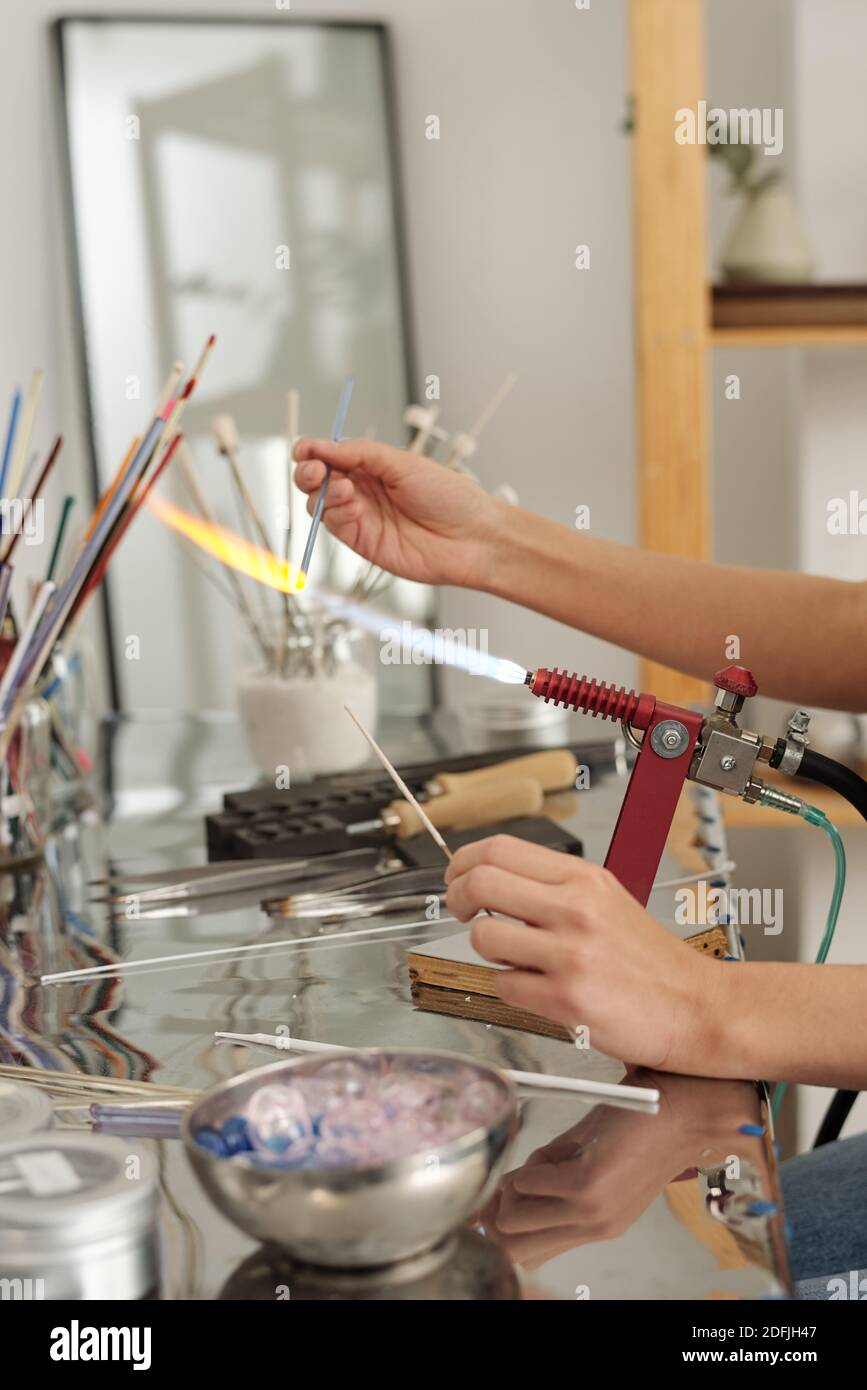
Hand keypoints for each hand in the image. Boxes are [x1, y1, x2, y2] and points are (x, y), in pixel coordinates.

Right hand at [293, 437, 506, 587]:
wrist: (472, 537)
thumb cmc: (450, 497)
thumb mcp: (403, 462)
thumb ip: (361, 453)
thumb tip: (324, 446)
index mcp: (374, 467)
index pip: (331, 456)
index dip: (313, 451)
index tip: (305, 449)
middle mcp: (364, 491)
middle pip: (318, 480)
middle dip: (309, 472)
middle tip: (315, 469)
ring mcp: (362, 517)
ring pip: (320, 504)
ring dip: (321, 491)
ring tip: (342, 487)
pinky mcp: (363, 543)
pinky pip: (335, 526)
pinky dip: (333, 512)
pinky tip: (349, 502)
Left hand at [444, 835, 727, 1072]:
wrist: (697, 1006)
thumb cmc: (650, 959)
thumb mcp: (607, 899)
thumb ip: (552, 887)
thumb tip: (488, 879)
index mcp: (583, 878)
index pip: (497, 849)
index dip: (461, 862)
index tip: (456, 877)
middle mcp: (576, 909)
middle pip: (479, 882)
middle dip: (456, 898)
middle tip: (462, 910)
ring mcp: (570, 954)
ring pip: (483, 937)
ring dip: (488, 951)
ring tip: (516, 957)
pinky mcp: (567, 1000)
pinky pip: (505, 986)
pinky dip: (513, 989)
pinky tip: (540, 989)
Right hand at [477, 1073, 762, 1268]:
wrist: (683, 1114)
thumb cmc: (642, 1129)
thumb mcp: (592, 1164)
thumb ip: (551, 1182)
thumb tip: (508, 1187)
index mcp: (594, 1226)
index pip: (528, 1254)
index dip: (499, 1232)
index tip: (488, 1206)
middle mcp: (593, 1226)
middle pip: (515, 1247)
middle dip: (494, 1216)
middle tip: (496, 1188)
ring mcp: (590, 1209)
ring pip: (517, 1221)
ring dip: (508, 1193)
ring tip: (526, 1168)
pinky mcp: (587, 1182)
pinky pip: (530, 1184)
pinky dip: (525, 1169)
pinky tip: (545, 1155)